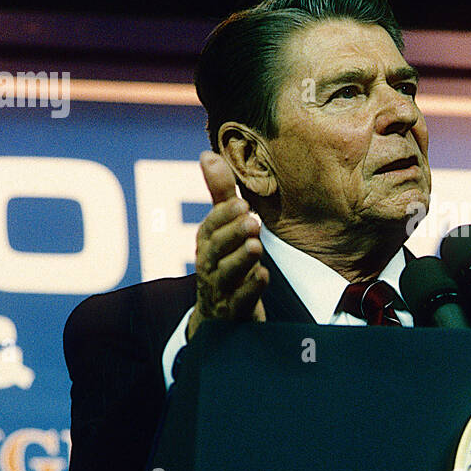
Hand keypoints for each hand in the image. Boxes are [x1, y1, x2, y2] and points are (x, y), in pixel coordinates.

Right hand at [186, 151, 266, 339]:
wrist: (222, 316)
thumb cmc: (225, 263)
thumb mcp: (223, 229)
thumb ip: (220, 195)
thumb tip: (207, 154)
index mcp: (207, 244)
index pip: (210, 227)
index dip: (223, 216)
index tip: (241, 204)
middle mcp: (208, 266)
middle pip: (215, 250)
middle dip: (232, 234)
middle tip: (253, 221)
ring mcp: (219, 290)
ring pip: (226, 275)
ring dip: (240, 260)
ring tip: (257, 246)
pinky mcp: (233, 312)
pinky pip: (239, 301)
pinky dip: (250, 289)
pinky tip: (263, 277)